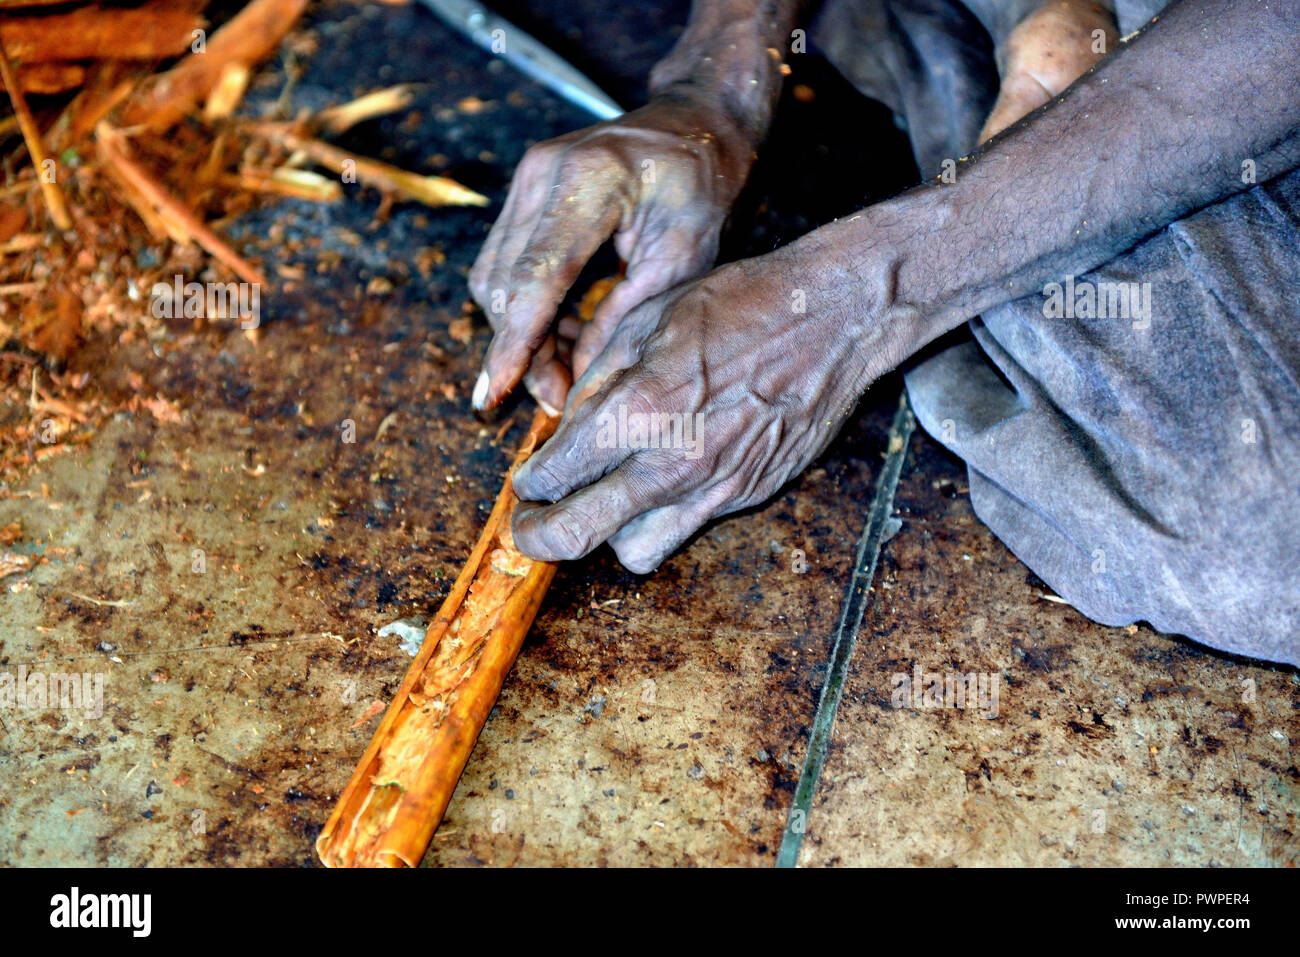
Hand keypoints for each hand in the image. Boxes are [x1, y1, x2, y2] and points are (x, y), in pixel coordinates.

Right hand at [468, 94, 757, 413]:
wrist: (699, 121)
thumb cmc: (706, 183)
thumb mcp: (685, 256)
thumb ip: (627, 316)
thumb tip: (577, 374)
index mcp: (589, 182)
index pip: (534, 278)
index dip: (513, 344)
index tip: (494, 394)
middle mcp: (542, 174)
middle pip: (506, 285)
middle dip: (523, 351)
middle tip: (558, 398)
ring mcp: (526, 178)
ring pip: (496, 278)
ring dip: (521, 333)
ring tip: (562, 371)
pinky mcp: (526, 190)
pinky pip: (507, 262)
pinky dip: (527, 306)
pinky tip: (560, 334)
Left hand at [509, 239, 915, 572]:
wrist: (832, 320)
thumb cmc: (740, 307)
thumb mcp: (645, 322)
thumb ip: (595, 384)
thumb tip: (565, 431)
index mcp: (638, 410)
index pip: (555, 474)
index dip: (526, 484)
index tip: (525, 480)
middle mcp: (673, 463)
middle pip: (579, 534)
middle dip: (540, 537)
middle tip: (529, 528)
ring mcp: (715, 487)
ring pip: (635, 552)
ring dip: (608, 533)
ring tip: (604, 504)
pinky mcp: (748, 496)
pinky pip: (686, 528)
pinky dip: (661, 518)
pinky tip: (660, 483)